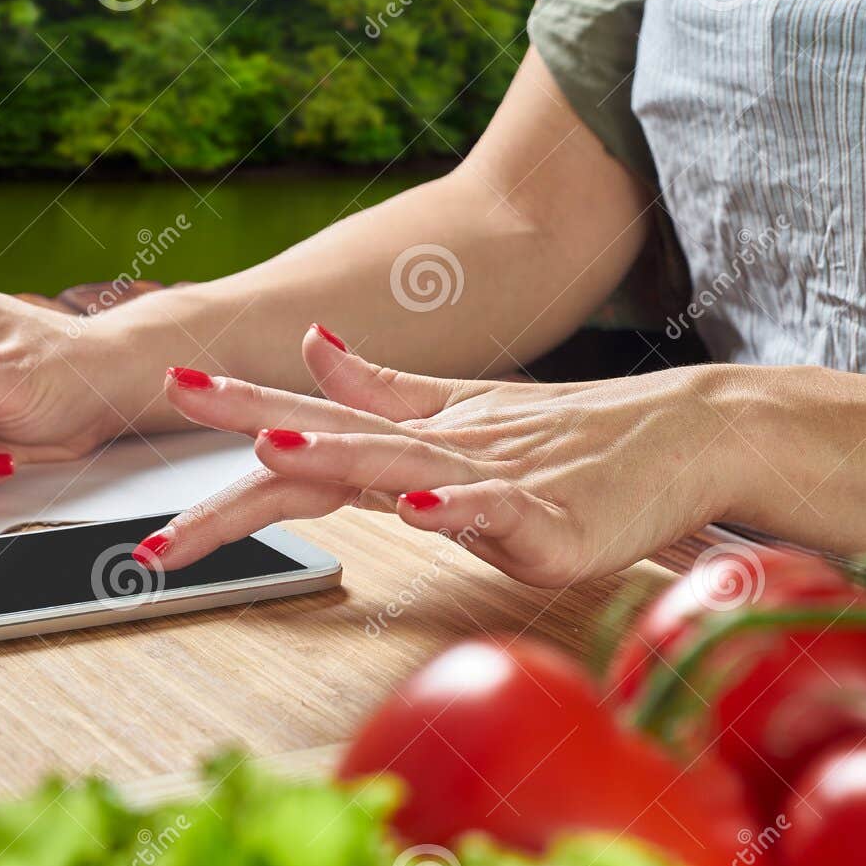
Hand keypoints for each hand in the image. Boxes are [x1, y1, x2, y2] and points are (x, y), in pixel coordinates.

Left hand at [132, 325, 746, 585]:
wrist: (688, 434)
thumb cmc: (572, 436)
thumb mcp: (464, 413)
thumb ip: (383, 388)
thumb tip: (313, 345)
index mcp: (419, 431)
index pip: (319, 415)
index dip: (247, 400)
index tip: (178, 382)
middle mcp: (444, 447)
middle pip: (338, 439)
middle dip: (257, 425)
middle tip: (185, 394)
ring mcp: (494, 479)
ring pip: (404, 464)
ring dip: (336, 456)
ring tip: (273, 448)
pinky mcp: (551, 520)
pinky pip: (498, 516)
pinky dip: (460, 510)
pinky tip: (421, 507)